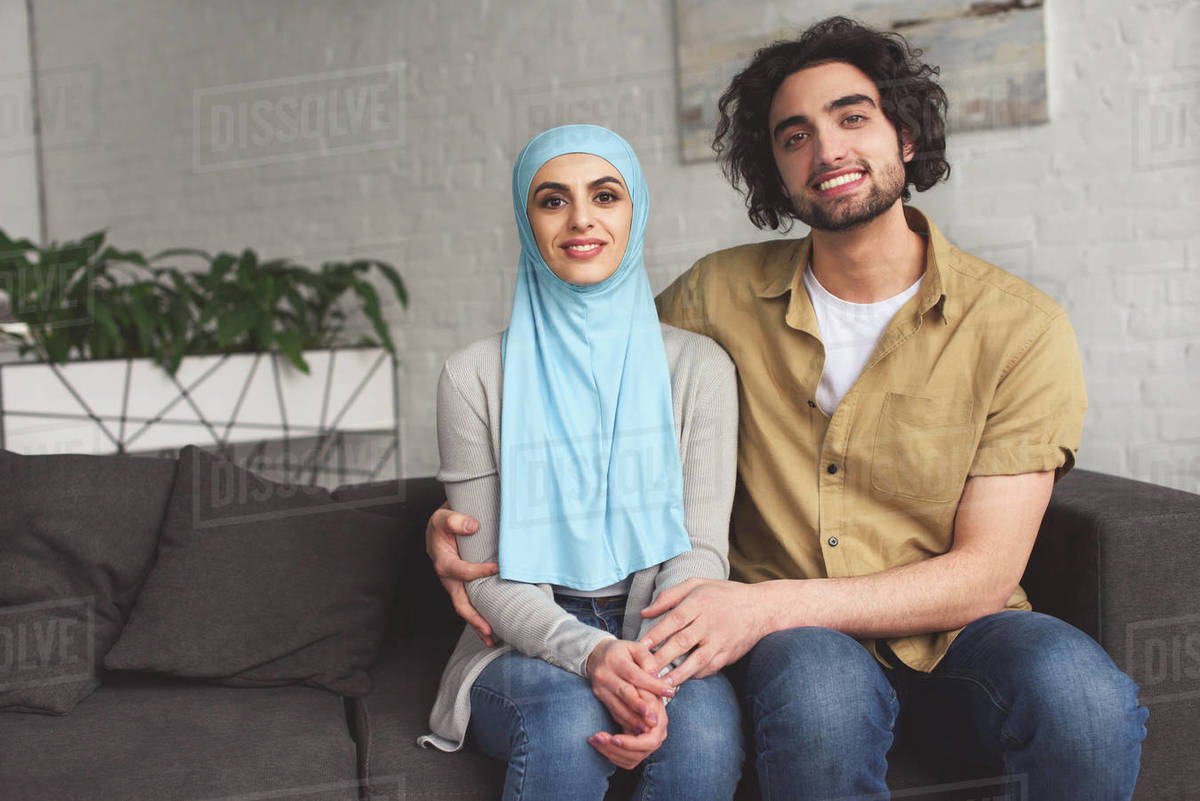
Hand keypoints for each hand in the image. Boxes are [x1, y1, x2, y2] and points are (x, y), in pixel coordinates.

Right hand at [425, 502, 498, 645]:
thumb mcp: (444, 516)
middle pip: (460, 603)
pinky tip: (490, 625)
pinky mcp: (461, 585)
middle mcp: (447, 578)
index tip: (497, 568)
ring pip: (465, 607)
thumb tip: (472, 526)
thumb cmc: (442, 523)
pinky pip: (469, 602)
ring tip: (491, 639)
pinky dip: (478, 615)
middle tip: (489, 631)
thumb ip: (455, 520)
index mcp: (443, 562)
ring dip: (477, 623)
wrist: (439, 527)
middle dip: (474, 619)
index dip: (479, 572)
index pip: (462, 571)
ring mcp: (454, 584)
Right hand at [586, 639, 674, 732]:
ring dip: (633, 720)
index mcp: (615, 660)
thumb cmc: (620, 651)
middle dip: (640, 708)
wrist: (595, 655)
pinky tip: (636, 729)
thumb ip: (647, 660)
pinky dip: (625, 721)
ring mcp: (601, 688)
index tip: (669, 692)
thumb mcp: (635, 647)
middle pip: (625, 693)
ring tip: (647, 729)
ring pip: (618, 706)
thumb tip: (656, 677)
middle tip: (655, 720)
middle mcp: (605, 675)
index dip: (653, 685)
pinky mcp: (600, 698)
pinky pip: (613, 712)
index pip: (636, 675)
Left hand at [587, 696, 667, 768]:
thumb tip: (650, 719)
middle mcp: (656, 738)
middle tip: (597, 737)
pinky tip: (597, 744)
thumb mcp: (643, 688)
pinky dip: (609, 754)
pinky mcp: (636, 750)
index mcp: (660, 725)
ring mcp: (646, 746)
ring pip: (628, 760)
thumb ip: (646, 701)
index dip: (631, 743)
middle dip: (615, 749)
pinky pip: (623, 760)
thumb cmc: (640, 684)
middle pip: (637, 755)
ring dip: (608, 752)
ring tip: (593, 739)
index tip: (613, 738)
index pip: (648, 742)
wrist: (639, 689)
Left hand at [640, 578, 769, 683]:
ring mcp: (721, 639)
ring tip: (661, 684)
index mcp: (700, 602)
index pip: (675, 619)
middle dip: (662, 657)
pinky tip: (682, 680)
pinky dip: (696, 675)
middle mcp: (710, 622)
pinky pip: (711, 667)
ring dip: (678, 673)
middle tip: (645, 670)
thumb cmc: (723, 594)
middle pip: (682, 642)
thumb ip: (669, 596)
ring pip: (697, 660)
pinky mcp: (730, 653)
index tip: (642, 645)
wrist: (761, 607)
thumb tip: (644, 612)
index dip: (657, 633)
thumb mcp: (696, 584)